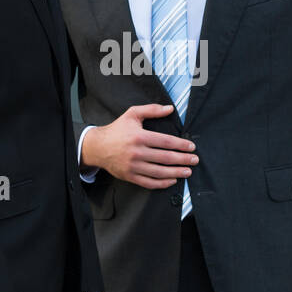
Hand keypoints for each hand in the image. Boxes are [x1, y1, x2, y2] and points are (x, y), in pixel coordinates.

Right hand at [82, 103, 196, 188]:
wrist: (97, 147)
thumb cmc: (117, 129)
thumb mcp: (132, 114)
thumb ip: (152, 110)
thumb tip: (170, 108)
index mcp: (139, 136)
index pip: (166, 142)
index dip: (181, 145)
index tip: (191, 147)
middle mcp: (137, 152)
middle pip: (166, 158)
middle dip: (183, 160)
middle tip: (194, 160)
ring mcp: (133, 166)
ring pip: (160, 172)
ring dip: (176, 173)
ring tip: (187, 172)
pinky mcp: (130, 176)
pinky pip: (149, 182)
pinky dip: (162, 183)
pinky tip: (172, 180)